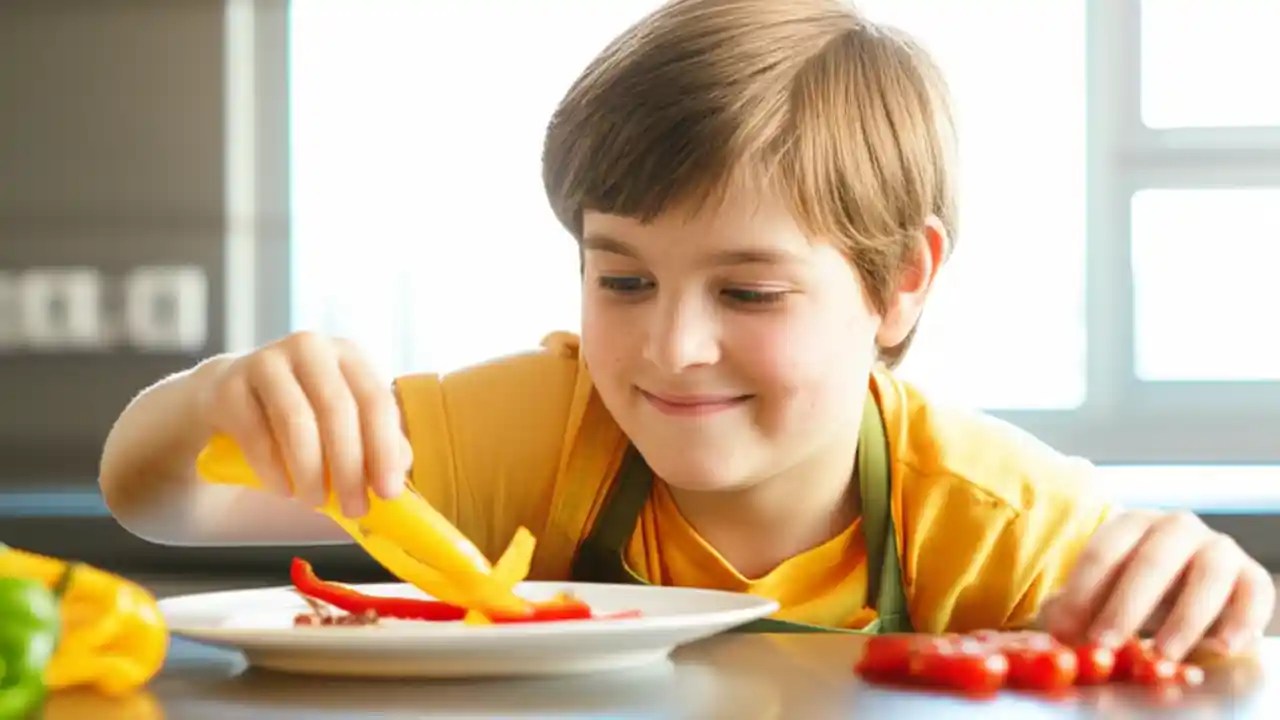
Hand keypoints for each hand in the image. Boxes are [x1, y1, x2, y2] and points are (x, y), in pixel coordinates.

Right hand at [196, 331, 412, 517]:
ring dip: (311, 471)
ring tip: (315, 502)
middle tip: (354, 508)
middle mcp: (310, 348)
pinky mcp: (229, 384)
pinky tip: (283, 490)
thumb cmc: (300, 409)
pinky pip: (256, 433)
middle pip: (338, 410)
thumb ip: (374, 438)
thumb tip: (400, 467)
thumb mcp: (342, 418)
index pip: (376, 400)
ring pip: (296, 421)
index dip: (384, 449)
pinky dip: (273, 469)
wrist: (229, 394)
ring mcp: (266, 361)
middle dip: (349, 467)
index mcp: (348, 355)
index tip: (388, 492)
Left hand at [1040, 509, 1274, 660]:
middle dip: (1127, 605)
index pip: (1104, 550)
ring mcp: (1218, 548)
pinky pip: (1254, 593)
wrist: (1192, 591)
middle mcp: (1177, 527)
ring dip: (1185, 617)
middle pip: (1153, 560)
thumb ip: (1077, 608)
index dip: (1083, 590)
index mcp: (1133, 523)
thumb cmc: (1138, 590)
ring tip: (1163, 653)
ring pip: (1207, 574)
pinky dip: (1241, 620)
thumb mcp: (1104, 594)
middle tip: (1107, 643)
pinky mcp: (1251, 575)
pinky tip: (1220, 647)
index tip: (1068, 628)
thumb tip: (1056, 631)